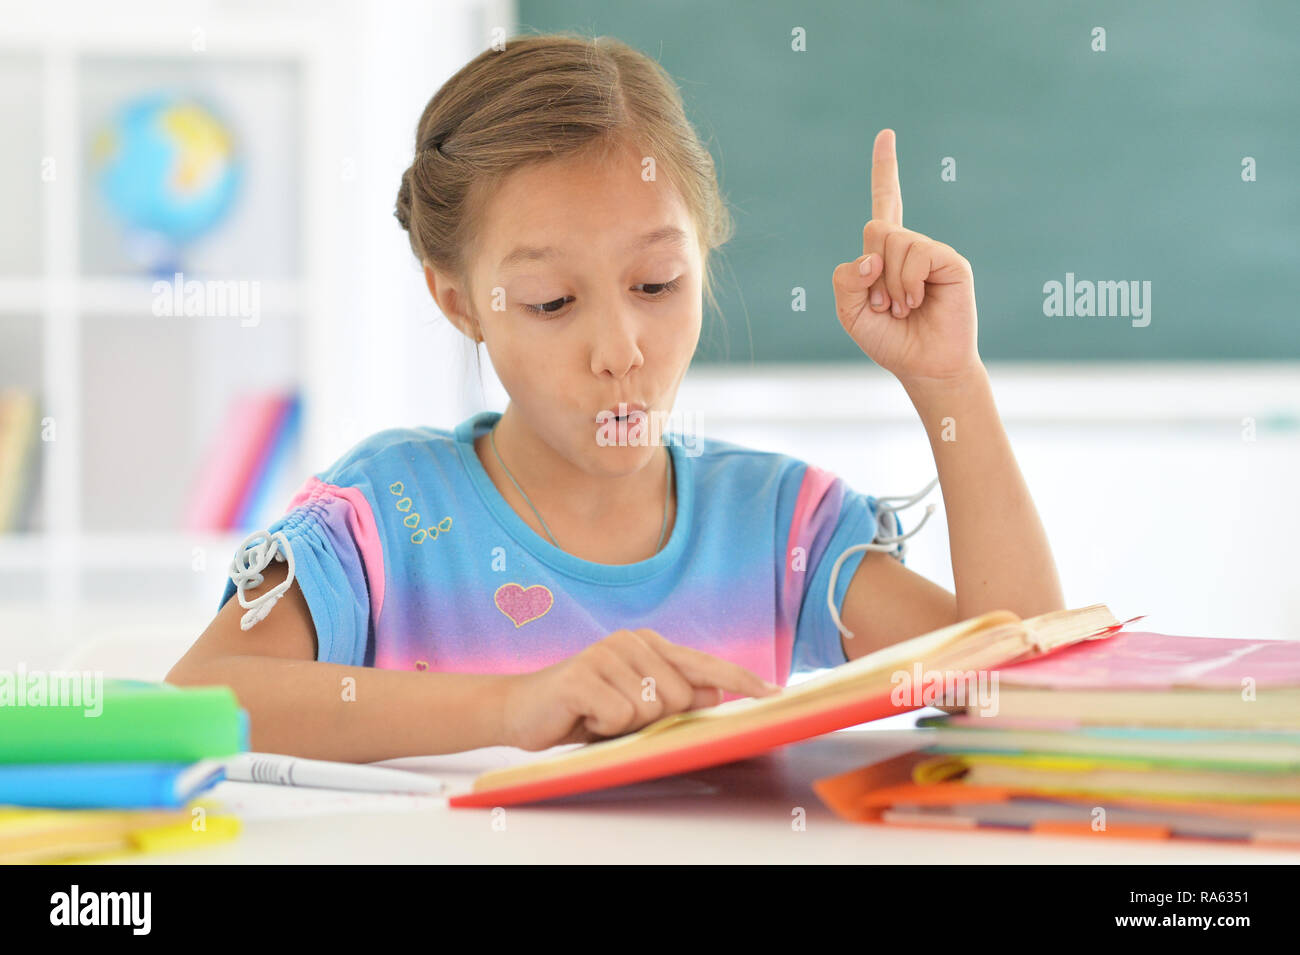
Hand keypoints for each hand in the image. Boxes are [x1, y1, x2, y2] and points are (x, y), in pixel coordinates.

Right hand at [498, 628, 780, 750]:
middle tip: (618, 715)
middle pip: (681, 697)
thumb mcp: (636, 707)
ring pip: (651, 709)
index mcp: (649, 645)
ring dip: (625, 725)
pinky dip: (602, 727)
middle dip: (655, 718)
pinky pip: (618, 716)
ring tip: (598, 715)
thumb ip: (675, 697)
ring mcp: (605, 654)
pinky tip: (583, 717)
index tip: (776, 693)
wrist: (520, 709)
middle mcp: (631, 641)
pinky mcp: (581, 675)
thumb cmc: (585, 710)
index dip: (741, 680)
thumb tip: (716, 694)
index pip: (704, 664)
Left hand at [831, 129, 980, 382]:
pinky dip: (908, 284)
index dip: (885, 169)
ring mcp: (932, 252)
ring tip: (903, 308)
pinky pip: (917, 255)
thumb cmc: (890, 340)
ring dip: (889, 285)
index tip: (887, 134)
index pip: (885, 203)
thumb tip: (872, 255)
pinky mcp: (951, 261)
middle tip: (884, 305)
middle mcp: (910, 246)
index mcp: (886, 254)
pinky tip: (918, 302)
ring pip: (893, 243)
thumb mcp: (850, 313)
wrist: (924, 366)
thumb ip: (845, 281)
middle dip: (870, 273)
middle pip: (875, 228)